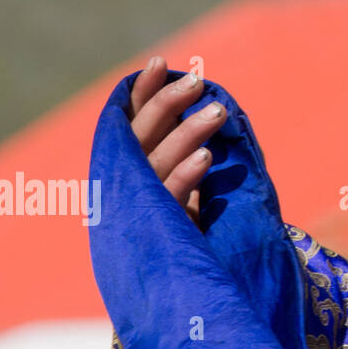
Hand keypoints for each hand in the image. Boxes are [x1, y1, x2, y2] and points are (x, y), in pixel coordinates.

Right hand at [127, 55, 227, 224]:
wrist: (176, 287)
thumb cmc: (188, 227)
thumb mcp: (186, 183)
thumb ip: (190, 150)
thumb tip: (217, 108)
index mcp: (132, 168)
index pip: (133, 122)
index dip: (144, 92)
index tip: (160, 62)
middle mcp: (129, 184)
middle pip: (142, 135)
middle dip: (167, 103)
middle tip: (199, 81)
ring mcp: (141, 207)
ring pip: (158, 160)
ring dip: (188, 132)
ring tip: (218, 110)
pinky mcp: (158, 229)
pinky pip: (170, 197)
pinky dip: (186, 174)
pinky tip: (206, 156)